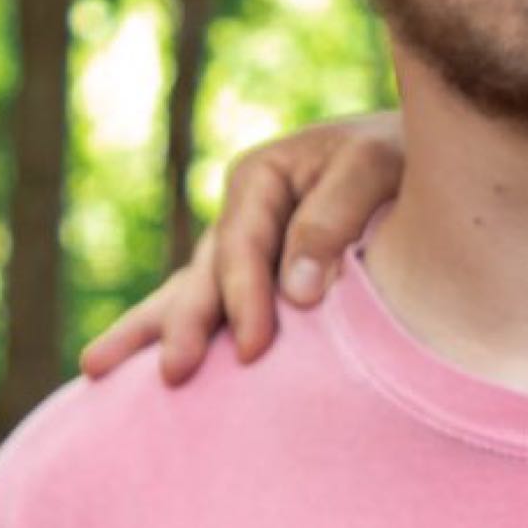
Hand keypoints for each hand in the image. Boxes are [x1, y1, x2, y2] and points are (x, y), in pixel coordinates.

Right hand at [80, 113, 406, 384]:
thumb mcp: (374, 167)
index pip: (242, 247)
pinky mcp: (265, 273)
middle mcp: (245, 212)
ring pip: (195, 291)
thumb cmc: (407, 155)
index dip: (243, 299)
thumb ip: (333, 219)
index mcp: (261, 177)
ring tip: (94, 368)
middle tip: (172, 374)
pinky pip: (218, 305)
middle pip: (204, 274)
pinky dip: (185, 331)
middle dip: (184, 325)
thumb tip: (297, 295)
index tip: (251, 350)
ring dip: (152, 330)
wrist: (433, 153)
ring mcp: (248, 244)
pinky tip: (133, 366)